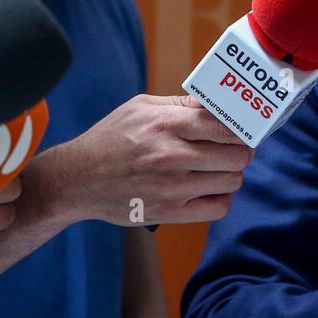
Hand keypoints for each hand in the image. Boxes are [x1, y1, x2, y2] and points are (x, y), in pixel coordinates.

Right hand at [31, 94, 252, 226]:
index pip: (226, 127)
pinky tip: (208, 189)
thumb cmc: (110, 138)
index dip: (241, 128)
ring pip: (232, 181)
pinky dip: (220, 198)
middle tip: (232, 150)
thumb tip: (216, 103)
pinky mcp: (170, 213)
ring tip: (217, 169)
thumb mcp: (140, 107)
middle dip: (240, 151)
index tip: (241, 130)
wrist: (77, 180)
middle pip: (237, 155)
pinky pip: (219, 208)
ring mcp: (173, 188)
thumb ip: (181, 105)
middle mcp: (173, 156)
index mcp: (167, 125)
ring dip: (230, 174)